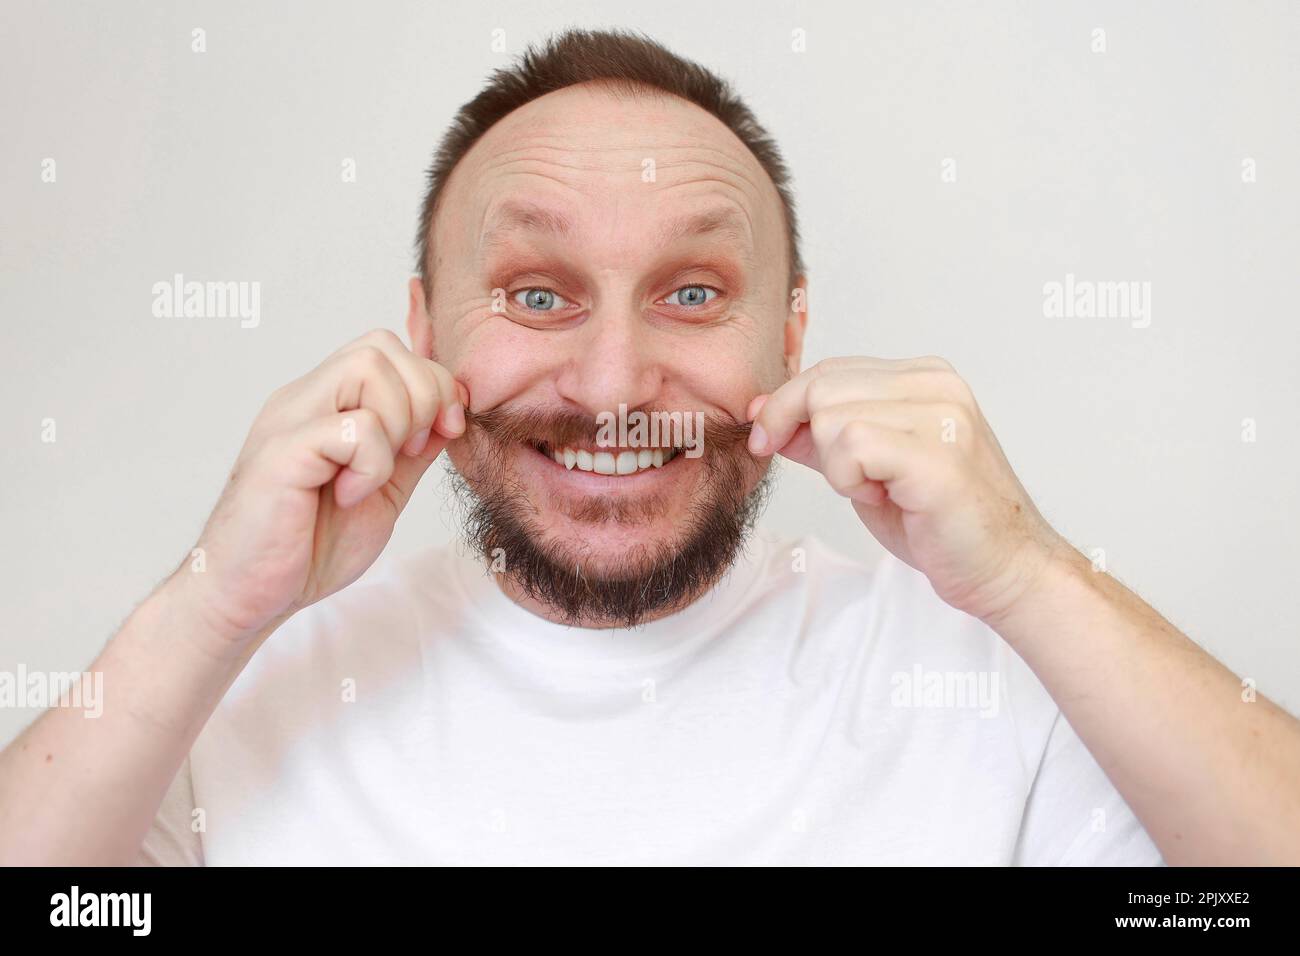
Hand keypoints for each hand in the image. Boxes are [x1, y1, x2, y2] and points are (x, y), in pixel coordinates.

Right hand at [173, 329, 465, 645]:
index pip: (390, 350)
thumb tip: (451, 415)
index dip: (433, 385)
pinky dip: (371, 465)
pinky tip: (349, 496)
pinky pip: (352, 427)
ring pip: (366, 367)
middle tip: (412, 452)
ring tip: (375, 474)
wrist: (248, 597)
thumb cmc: (307, 548)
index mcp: (328, 405)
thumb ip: (411, 453)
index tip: (441, 435)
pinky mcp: (281, 454)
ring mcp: (289, 422)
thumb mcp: (383, 492)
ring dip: (397, 424)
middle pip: (380, 345)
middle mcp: (305, 401)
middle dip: (423, 396)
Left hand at [747, 356, 1065, 622]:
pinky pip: (851, 445)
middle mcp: (937, 386)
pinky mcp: (937, 454)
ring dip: (836, 467)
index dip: (786, 404)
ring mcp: (941, 416)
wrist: (1005, 569)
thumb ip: (822, 438)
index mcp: (925, 379)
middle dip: (803, 434)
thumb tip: (763, 413)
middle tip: (842, 480)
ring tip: (878, 490)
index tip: (765, 438)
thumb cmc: (940, 524)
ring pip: (831, 416)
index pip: (830, 370)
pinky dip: (849, 479)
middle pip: (822, 386)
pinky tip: (885, 497)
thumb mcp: (868, 471)